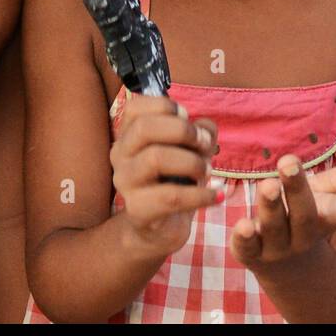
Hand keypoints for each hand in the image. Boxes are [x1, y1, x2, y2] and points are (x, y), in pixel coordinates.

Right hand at [111, 95, 219, 257]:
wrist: (158, 229)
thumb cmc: (174, 181)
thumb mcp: (190, 151)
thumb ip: (200, 133)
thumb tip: (206, 128)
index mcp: (128, 135)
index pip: (136, 107)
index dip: (166, 106)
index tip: (187, 118)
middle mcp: (120, 155)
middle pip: (144, 128)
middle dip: (182, 131)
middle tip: (204, 145)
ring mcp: (126, 183)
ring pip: (155, 158)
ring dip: (191, 162)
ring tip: (207, 171)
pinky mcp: (138, 211)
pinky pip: (171, 197)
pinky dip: (200, 194)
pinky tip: (216, 194)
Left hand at [230, 152, 335, 269]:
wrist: (285, 265)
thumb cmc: (308, 214)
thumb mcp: (329, 194)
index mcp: (327, 218)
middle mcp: (303, 235)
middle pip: (304, 215)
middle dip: (297, 189)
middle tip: (290, 162)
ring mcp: (277, 247)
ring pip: (274, 228)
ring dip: (270, 207)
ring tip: (267, 185)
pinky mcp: (251, 253)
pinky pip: (247, 248)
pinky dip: (244, 239)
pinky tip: (243, 224)